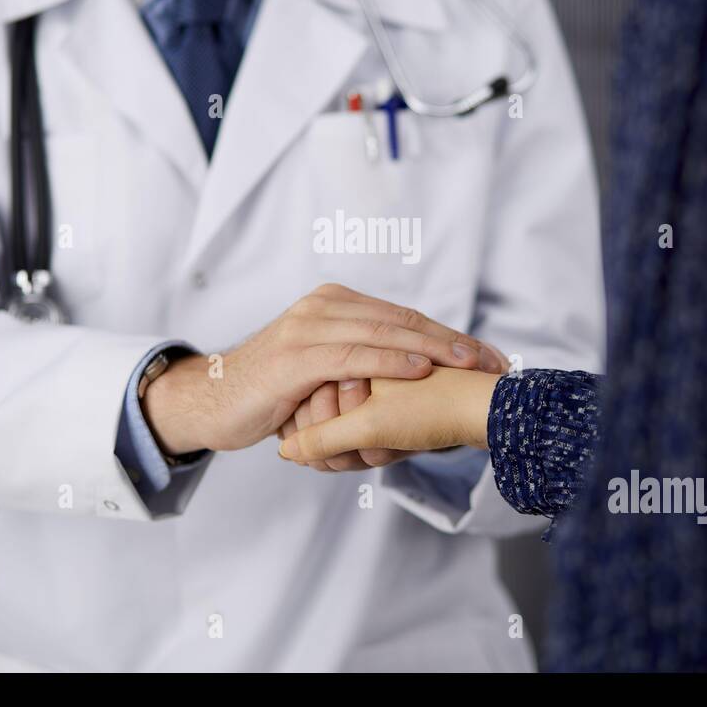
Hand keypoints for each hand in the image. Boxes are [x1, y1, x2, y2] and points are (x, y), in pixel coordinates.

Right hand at [144, 284, 503, 455]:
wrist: (213, 402)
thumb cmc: (272, 392)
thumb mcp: (323, 372)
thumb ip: (360, 364)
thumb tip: (413, 377)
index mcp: (335, 304)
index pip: (404, 317)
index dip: (448, 334)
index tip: (488, 356)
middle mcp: (324, 307)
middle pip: (402, 320)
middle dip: (452, 340)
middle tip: (493, 360)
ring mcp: (308, 328)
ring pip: (383, 333)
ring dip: (432, 348)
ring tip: (468, 362)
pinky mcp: (296, 356)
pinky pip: (354, 356)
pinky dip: (391, 362)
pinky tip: (422, 369)